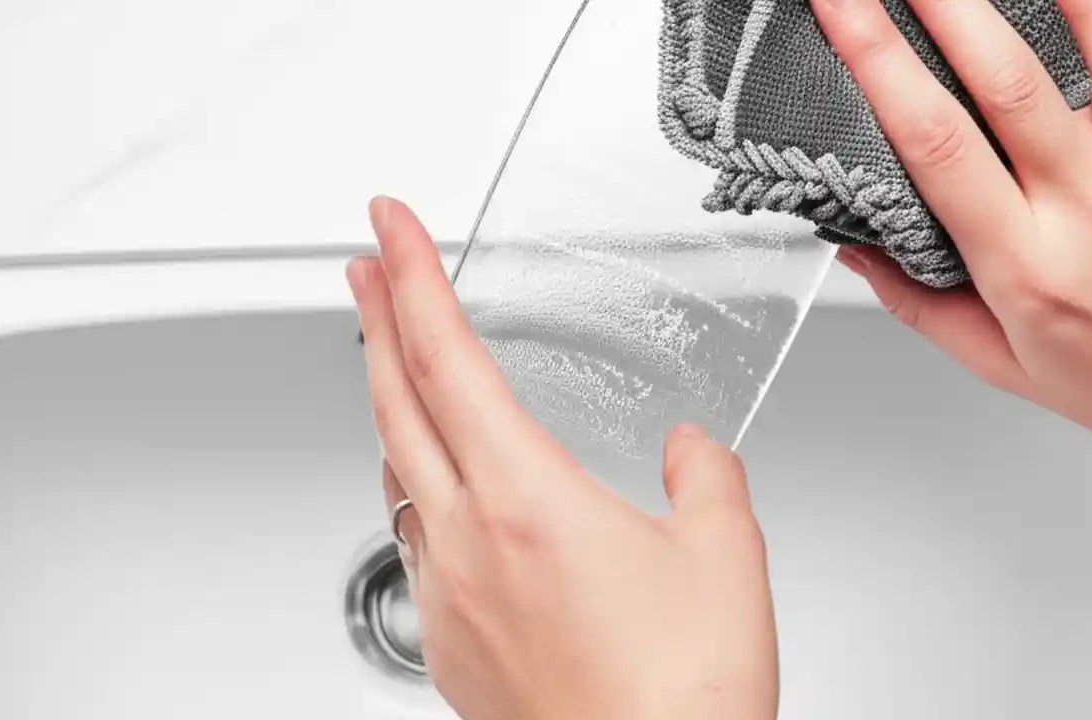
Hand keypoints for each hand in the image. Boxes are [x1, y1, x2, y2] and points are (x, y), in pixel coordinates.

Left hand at [347, 197, 778, 719]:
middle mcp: (467, 543)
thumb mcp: (725, 554)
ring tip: (402, 371)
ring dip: (395, 406)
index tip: (388, 226)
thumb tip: (688, 451)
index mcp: (527, 498)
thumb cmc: (683, 696)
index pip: (445, 355)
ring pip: (396, 473)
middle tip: (365, 270)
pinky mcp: (452, 648)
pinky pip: (414, 541)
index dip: (410, 276)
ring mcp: (449, 598)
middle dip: (376, 320)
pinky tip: (443, 494)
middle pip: (396, 402)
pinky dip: (418, 489)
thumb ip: (705, 476)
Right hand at [812, 0, 1091, 521]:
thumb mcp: (1001, 365)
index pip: (935, 147)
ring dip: (990, 5)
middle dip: (919, 15)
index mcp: (1025, 268)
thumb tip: (857, 248)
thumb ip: (918, 303)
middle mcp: (1083, 211)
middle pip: (992, 87)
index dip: (877, 68)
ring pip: (1059, 64)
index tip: (841, 17)